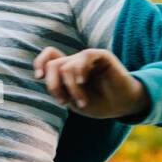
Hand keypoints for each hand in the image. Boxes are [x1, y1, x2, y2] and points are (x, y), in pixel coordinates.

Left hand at [33, 46, 150, 120]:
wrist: (123, 105)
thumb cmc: (99, 104)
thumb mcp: (74, 101)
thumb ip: (60, 88)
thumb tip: (45, 74)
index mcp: (67, 71)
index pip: (49, 57)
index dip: (39, 63)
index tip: (39, 77)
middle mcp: (76, 62)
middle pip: (53, 65)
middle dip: (53, 86)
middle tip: (64, 102)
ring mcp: (87, 58)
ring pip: (66, 66)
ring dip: (71, 88)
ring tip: (83, 103)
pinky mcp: (101, 56)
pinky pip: (84, 57)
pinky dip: (79, 71)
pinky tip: (83, 82)